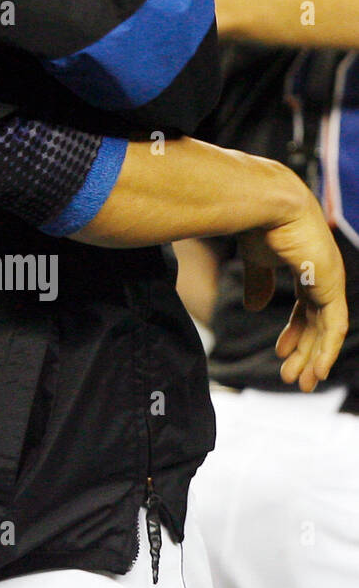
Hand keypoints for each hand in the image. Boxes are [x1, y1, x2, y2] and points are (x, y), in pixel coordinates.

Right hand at [233, 181, 347, 391]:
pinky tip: (317, 369)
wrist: (267, 204)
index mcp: (308, 271)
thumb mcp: (256, 261)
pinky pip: (333, 327)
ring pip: (327, 332)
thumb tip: (253, 307)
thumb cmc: (260, 224)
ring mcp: (331, 283)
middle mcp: (324, 279)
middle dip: (305, 354)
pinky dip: (326, 350)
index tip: (281, 353)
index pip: (306, 310)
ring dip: (314, 358)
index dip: (295, 333)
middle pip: (317, 325)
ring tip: (302, 382)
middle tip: (294, 379)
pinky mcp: (331, 287)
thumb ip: (258, 284)